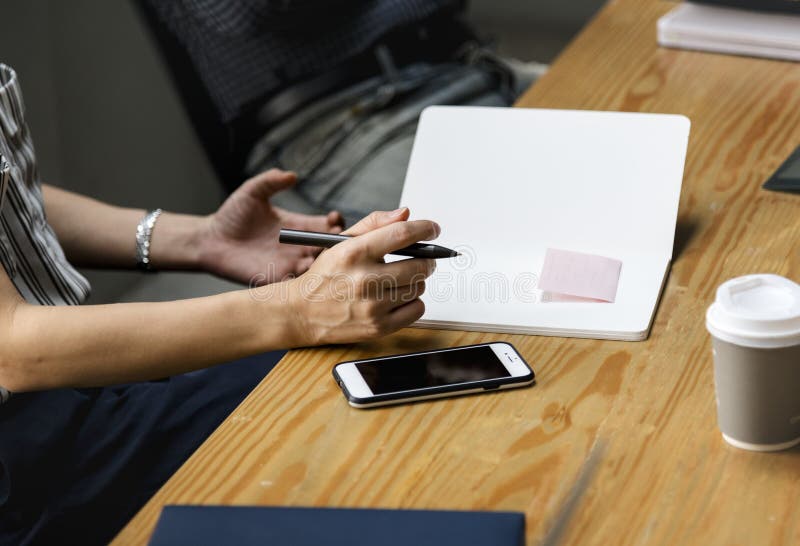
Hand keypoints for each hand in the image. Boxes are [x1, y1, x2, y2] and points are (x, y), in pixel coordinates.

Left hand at [199, 169, 342, 284]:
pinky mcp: (277, 279)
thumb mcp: (252, 192)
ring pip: (317, 267)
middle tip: (335, 239)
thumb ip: (270, 182)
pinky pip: (298, 283)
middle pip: (327, 247)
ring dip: (324, 263)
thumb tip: (292, 175)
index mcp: (297, 225)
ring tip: (321, 254)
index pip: (326, 225)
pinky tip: (308, 271)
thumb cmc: (232, 215)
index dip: (336, 223)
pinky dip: (307, 280)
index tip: (335, 219)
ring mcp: (289, 264)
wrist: (211, 240)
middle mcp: (297, 246)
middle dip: (336, 244)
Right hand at [285, 208, 439, 345]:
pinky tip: (397, 297)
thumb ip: (375, 224)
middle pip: (419, 265)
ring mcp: (372, 306)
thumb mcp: (342, 242)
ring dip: (416, 281)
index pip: (401, 234)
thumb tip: (406, 214)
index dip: (425, 229)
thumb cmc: (325, 275)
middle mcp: (364, 279)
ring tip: (399, 280)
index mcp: (354, 253)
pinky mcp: (379, 327)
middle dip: (426, 259)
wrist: (301, 312)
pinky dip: (413, 302)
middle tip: (422, 258)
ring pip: (419, 287)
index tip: (433, 229)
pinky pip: (417, 310)